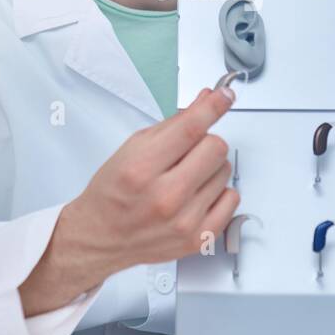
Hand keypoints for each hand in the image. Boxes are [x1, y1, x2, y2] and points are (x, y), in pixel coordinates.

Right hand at [21, 86, 239, 314]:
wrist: (102, 236)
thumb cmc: (114, 192)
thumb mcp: (133, 148)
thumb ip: (173, 124)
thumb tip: (206, 101)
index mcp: (142, 169)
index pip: (190, 129)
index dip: (213, 107)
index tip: (225, 95)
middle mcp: (165, 197)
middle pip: (215, 148)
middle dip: (205, 142)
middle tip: (188, 152)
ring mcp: (184, 221)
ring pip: (225, 171)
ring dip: (210, 168)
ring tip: (186, 178)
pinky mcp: (199, 239)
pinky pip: (232, 198)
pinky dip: (219, 192)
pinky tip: (197, 195)